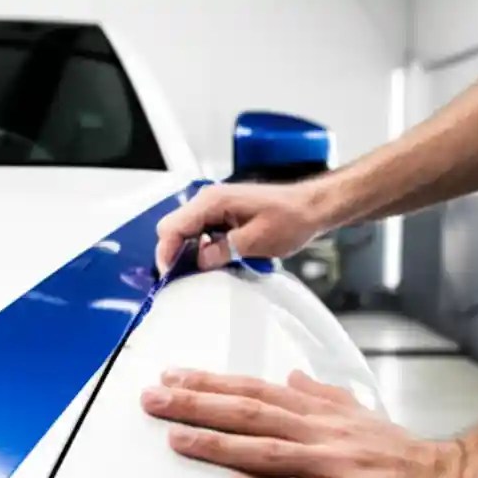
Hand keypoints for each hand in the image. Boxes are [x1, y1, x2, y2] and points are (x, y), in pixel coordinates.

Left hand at [140, 368, 477, 477]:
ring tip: (178, 437)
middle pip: (250, 413)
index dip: (210, 383)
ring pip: (267, 451)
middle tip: (153, 399)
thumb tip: (291, 376)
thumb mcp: (361, 414)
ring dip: (219, 444)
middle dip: (197, 405)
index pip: (255, 390)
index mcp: (321, 413)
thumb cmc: (407, 456)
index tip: (171, 377)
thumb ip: (322, 395)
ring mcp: (335, 467)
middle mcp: (323, 433)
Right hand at [155, 182, 332, 273]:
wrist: (311, 208)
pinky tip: (214, 262)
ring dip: (189, 253)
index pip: (173, 226)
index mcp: (213, 201)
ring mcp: (215, 208)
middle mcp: (209, 200)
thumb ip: (224, 250)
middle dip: (175, 254)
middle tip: (183, 277)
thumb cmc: (291, 217)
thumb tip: (201, 261)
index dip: (167, 252)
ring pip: (185, 233)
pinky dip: (201, 250)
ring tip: (201, 272)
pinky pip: (200, 234)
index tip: (170, 274)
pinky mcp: (222, 216)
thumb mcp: (257, 240)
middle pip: (174, 229)